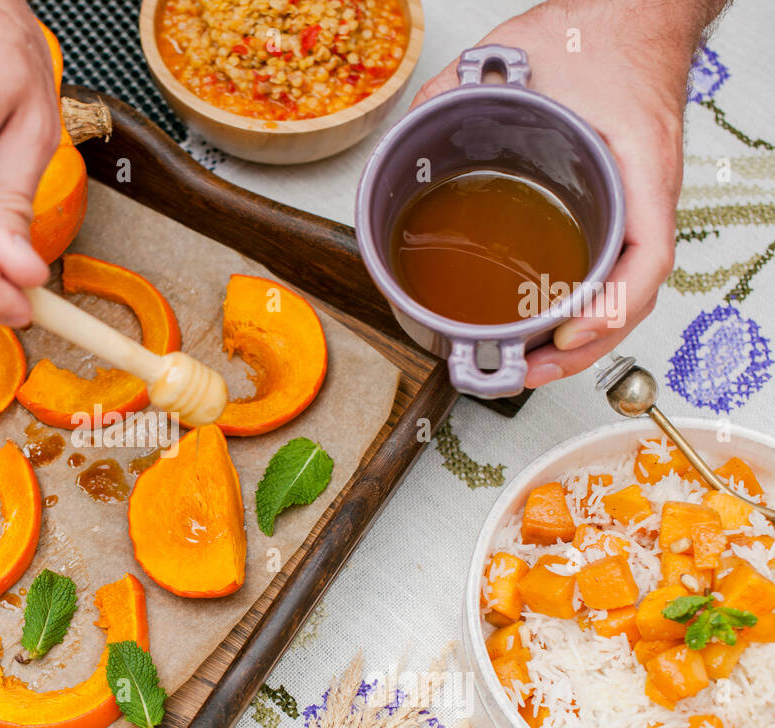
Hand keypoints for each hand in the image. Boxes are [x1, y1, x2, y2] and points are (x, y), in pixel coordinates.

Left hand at [411, 0, 721, 387]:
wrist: (633, 17)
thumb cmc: (598, 35)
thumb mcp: (518, 54)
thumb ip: (456, 90)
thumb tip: (404, 134)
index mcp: (637, 162)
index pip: (646, 252)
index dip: (610, 304)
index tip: (569, 331)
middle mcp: (645, 192)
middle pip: (633, 291)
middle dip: (583, 343)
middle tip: (528, 369)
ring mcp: (636, 205)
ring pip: (624, 289)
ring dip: (582, 335)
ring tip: (531, 365)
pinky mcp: (620, 208)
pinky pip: (612, 269)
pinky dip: (584, 305)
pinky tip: (549, 327)